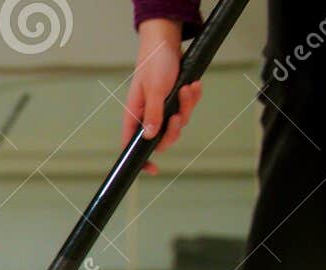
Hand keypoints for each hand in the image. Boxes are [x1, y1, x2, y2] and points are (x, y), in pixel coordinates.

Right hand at [124, 19, 201, 174]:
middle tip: (179, 116)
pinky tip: (193, 85)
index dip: (141, 159)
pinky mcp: (175, 100)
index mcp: (135, 115)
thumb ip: (152, 113)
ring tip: (188, 88)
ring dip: (187, 107)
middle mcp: (147, 115)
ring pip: (179, 122)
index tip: (153, 169)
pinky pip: (187, 108)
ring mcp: (162, 109)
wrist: (166, 43)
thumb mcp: (154, 89)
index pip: (131, 144)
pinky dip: (192, 98)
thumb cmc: (154, 65)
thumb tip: (149, 137)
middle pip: (162, 138)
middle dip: (175, 129)